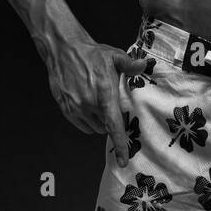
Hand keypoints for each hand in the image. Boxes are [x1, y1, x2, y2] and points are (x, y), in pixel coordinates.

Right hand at [42, 39, 146, 166]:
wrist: (64, 50)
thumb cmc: (91, 53)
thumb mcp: (114, 56)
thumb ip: (130, 64)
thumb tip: (145, 65)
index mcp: (104, 94)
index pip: (114, 125)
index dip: (120, 144)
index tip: (123, 160)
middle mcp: (89, 104)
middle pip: (105, 127)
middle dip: (111, 122)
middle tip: (113, 109)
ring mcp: (76, 107)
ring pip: (93, 127)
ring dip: (99, 122)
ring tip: (100, 105)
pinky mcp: (65, 108)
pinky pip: (80, 124)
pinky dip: (87, 121)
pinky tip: (89, 107)